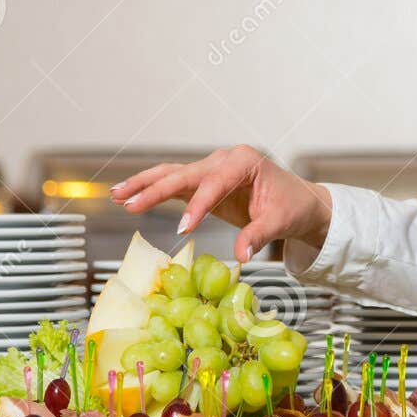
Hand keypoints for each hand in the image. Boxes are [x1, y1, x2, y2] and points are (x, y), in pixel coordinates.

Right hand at [109, 146, 332, 263]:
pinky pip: (174, 184)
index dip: (197, 206)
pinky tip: (129, 197)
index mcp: (244, 162)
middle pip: (183, 174)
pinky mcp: (204, 182)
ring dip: (144, 185)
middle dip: (154, 190)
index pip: (214, 183)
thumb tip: (240, 256)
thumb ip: (258, 236)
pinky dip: (152, 190)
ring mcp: (211, 168)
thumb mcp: (280, 222)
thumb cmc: (292, 207)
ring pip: (172, 175)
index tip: (184, 229)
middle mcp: (223, 159)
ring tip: (117, 195)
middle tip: (128, 204)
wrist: (299, 201)